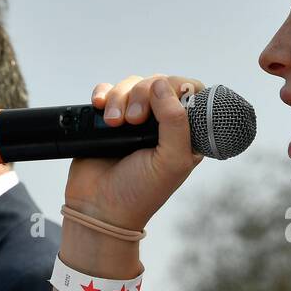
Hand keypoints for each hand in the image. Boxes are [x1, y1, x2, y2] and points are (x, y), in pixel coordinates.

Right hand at [64, 73, 206, 229]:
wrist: (99, 208)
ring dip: (121, 97)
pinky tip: (100, 107)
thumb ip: (175, 123)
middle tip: (134, 119)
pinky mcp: (108, 119)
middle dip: (143, 94)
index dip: (179, 88)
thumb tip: (163, 85)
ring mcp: (134, 119)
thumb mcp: (171, 161)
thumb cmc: (140, 192)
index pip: (192, 93)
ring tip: (114, 124)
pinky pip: (108, 90)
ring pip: (132, 84)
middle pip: (159, 83)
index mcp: (185, 134)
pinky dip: (104, 94)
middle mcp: (162, 123)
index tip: (165, 99)